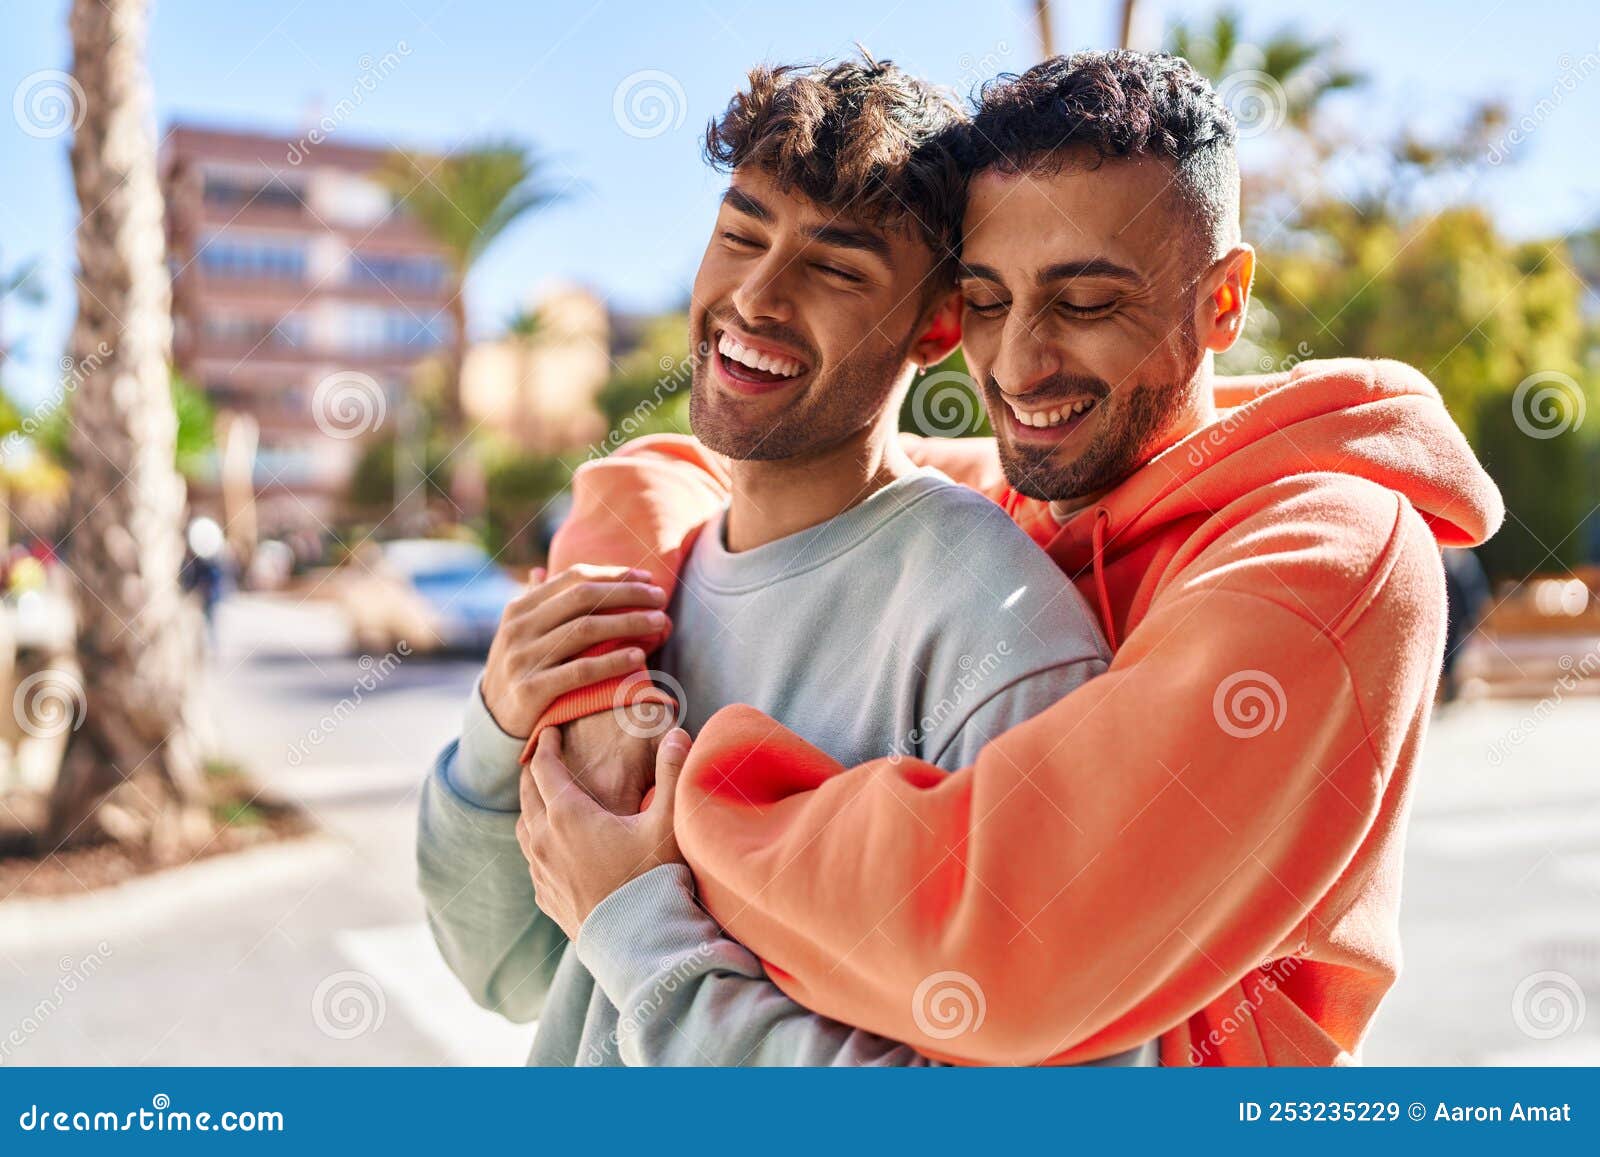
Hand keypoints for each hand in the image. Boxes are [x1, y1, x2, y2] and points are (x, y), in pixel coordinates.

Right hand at [480, 564, 669, 737]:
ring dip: (629, 622)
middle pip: (583, 599)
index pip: (573, 579)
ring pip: (585, 631)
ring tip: (659, 622)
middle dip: (628, 594)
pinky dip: (612, 662)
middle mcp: (519, 629)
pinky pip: (580, 671)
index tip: (647, 577)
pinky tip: (638, 657)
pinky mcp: (531, 691)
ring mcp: (522, 659)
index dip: (613, 575)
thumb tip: (542, 570)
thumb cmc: (519, 669)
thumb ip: (535, 603)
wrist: (491, 720)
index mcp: (519, 609)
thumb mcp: (519, 633)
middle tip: (660, 598)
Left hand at [517, 726, 690, 939]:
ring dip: (531, 808)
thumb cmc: (654, 879)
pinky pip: (531, 861)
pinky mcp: (546, 898)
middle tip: (542, 758)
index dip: (546, 745)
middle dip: (534, 773)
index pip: (544, 769)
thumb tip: (677, 733)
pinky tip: (551, 847)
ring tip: (542, 800)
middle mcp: (545, 841)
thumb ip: (671, 774)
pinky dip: (535, 842)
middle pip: (527, 797)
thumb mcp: (667, 822)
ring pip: (524, 829)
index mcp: (568, 816)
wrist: (639, 944)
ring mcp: (542, 872)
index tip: (549, 731)